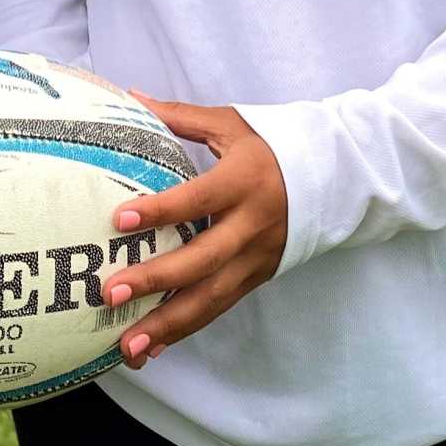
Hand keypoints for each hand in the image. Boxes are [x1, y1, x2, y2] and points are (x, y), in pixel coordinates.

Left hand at [103, 95, 288, 368]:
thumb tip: (130, 97)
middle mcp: (253, 224)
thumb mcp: (231, 125)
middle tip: (111, 292)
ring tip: (127, 346)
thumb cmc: (272, 146)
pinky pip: (218, 308)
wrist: (335, 177)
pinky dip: (185, 330)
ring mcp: (257, 257)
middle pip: (203, 259)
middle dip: (157, 280)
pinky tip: (151, 349)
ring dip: (167, 325)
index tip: (119, 219)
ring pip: (211, 298)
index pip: (198, 198)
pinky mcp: (257, 278)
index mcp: (244, 180)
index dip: (161, 210)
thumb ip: (179, 117)